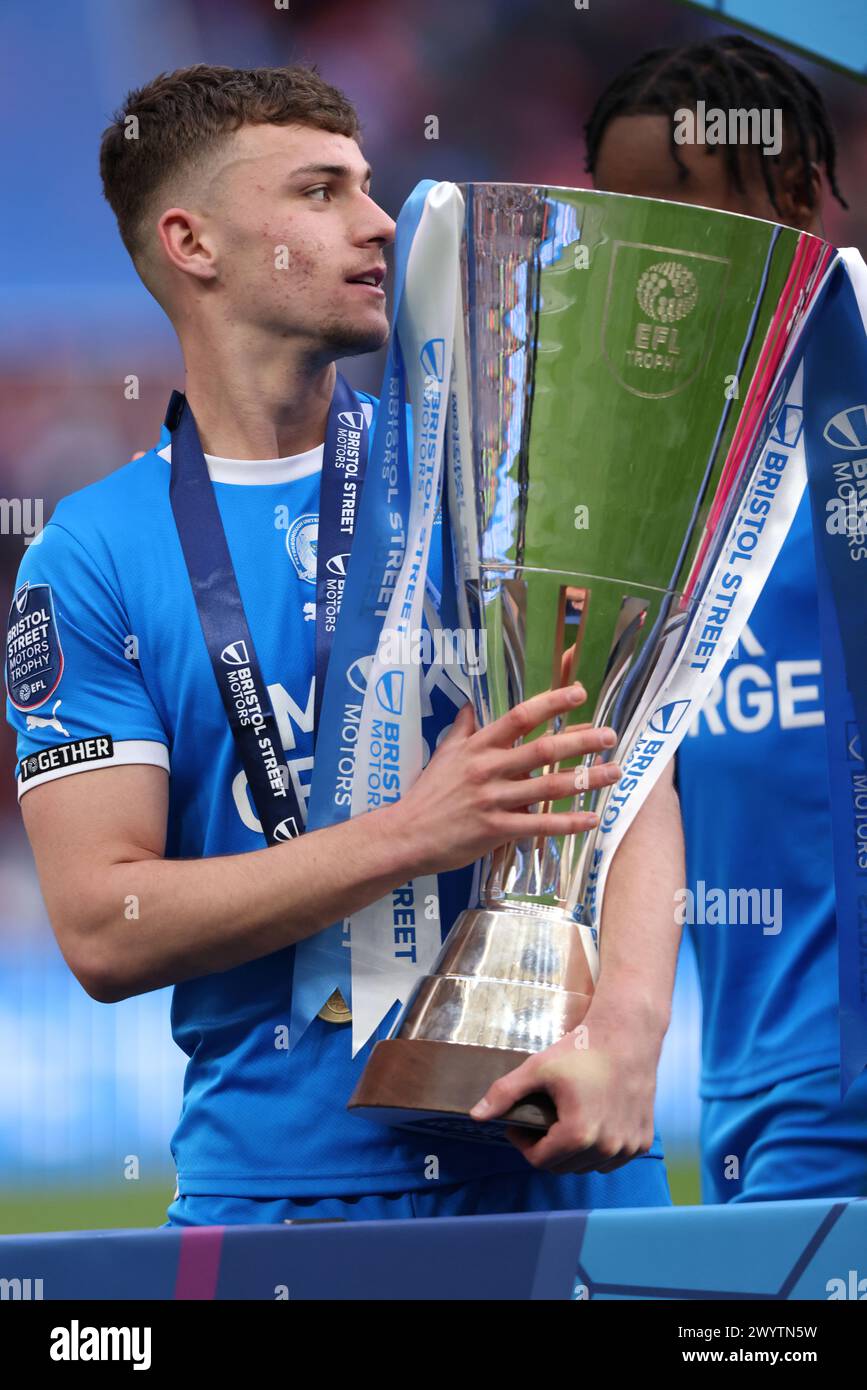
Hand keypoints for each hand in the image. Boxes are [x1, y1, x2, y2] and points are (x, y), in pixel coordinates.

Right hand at [396, 684, 621, 876]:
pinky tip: (592, 819)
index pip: (519, 717)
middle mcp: (488, 769)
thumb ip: (461, 729)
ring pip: (548, 788)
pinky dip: (568, 824)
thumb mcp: (443, 754)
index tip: (578, 692)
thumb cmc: (427, 793)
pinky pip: (539, 826)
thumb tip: (469, 706)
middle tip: (610, 735)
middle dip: (580, 741)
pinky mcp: (495, 830)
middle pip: (542, 750)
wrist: (406, 835)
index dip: (551, 703)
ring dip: (586, 780)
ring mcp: (493, 800)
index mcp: (478, 746)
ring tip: (614, 772)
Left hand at [468, 996, 662, 1173]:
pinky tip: (591, 1124)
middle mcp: (606, 1148)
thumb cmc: (582, 1049)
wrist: (628, 1035)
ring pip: (587, 1166)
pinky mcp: (642, 1143)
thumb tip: (475, 1116)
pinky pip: (611, 1160)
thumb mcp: (538, 1068)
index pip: (539, 1160)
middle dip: (546, 1149)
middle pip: (563, 1166)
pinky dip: (598, 1150)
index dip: (523, 1143)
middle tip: (540, 1122)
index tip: (521, 1124)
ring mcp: (627, 1148)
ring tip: (564, 1122)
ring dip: (572, 1152)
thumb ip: (505, 1093)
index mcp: (578, 1134)